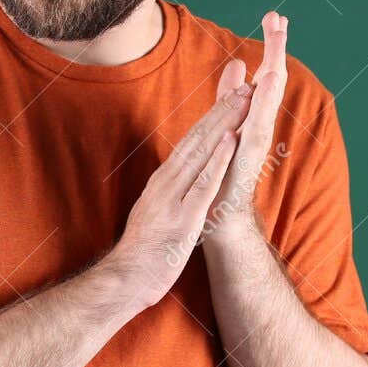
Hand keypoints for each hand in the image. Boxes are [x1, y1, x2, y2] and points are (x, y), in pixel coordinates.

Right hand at [112, 79, 255, 308]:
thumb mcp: (155, 210)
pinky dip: (217, 161)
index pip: (190, 142)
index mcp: (162, 181)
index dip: (212, 118)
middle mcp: (166, 182)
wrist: (124, 280)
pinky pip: (203, 185)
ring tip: (242, 101)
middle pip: (197, 140)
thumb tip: (181, 174)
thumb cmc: (143, 249)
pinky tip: (231, 142)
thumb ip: (169, 190)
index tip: (232, 97)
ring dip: (223, 125)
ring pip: (201, 154)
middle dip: (221, 112)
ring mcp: (174, 199)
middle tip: (243, 86)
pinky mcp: (183, 218)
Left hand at [202, 11, 288, 244]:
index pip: (264, 73)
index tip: (274, 16)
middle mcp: (258, 125)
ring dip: (272, 73)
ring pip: (268, 102)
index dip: (270, 46)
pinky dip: (260, 107)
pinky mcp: (246, 161)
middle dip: (276, 49)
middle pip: (271, 81)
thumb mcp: (225, 124)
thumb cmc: (224, 173)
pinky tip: (262, 86)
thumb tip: (239, 63)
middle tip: (279, 18)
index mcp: (252, 115)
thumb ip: (230, 95)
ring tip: (277, 44)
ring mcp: (255, 143)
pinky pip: (254, 129)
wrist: (220, 217)